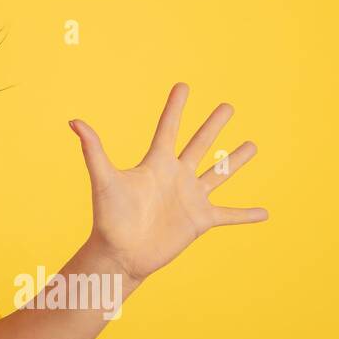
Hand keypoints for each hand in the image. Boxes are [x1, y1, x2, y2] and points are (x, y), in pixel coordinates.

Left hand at [69, 81, 266, 283]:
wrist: (120, 252)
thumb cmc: (109, 217)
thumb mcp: (105, 179)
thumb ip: (94, 150)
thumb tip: (74, 121)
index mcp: (156, 163)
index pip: (168, 128)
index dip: (175, 107)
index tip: (183, 85)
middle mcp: (176, 176)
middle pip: (200, 144)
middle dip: (213, 124)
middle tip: (228, 105)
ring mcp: (190, 198)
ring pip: (219, 173)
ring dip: (236, 160)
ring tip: (253, 145)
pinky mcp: (199, 220)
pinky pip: (228, 215)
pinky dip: (246, 215)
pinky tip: (264, 213)